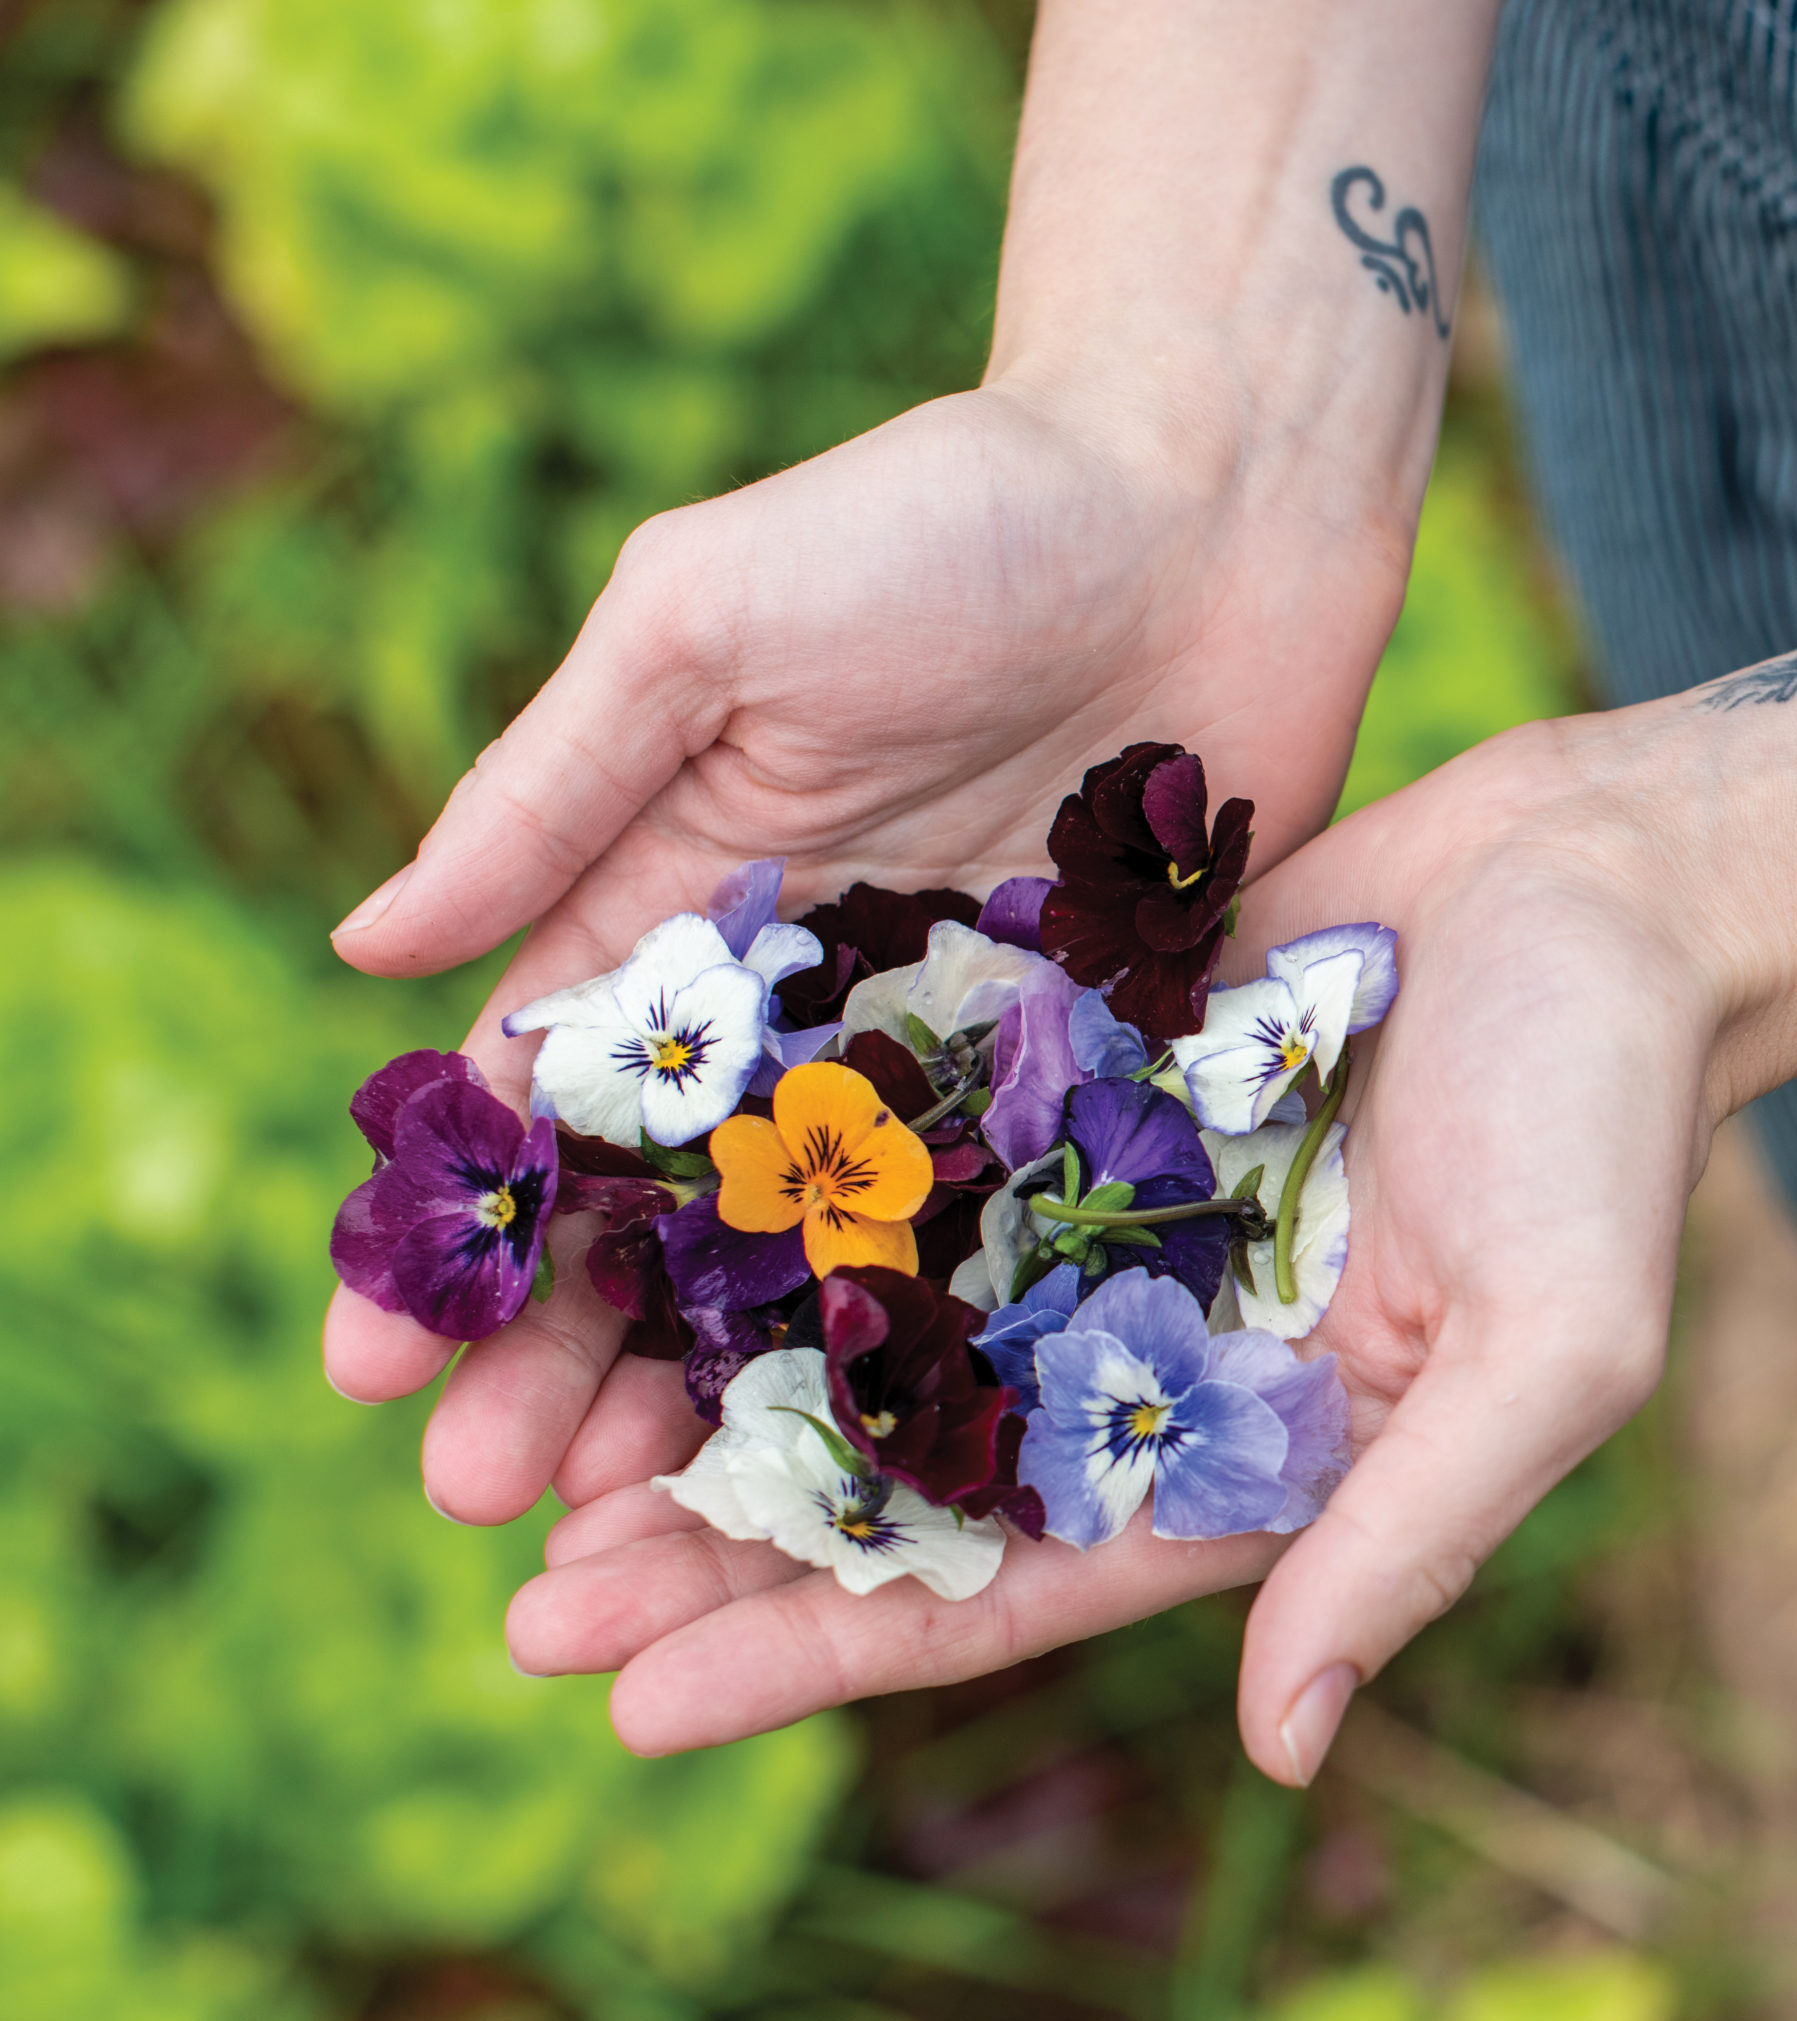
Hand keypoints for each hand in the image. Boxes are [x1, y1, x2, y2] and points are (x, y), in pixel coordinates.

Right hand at [322, 378, 1408, 1522]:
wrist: (1211, 495)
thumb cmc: (948, 518)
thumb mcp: (709, 620)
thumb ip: (555, 789)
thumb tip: (362, 946)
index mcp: (691, 901)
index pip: (552, 1108)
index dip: (465, 1239)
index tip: (376, 1371)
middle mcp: (813, 1005)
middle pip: (674, 1222)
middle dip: (574, 1356)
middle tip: (490, 1505)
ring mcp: (956, 1054)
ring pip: (826, 1264)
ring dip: (732, 1392)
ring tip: (648, 1524)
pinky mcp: (1099, 1071)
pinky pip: (1010, 1226)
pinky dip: (942, 1343)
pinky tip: (886, 1463)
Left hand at [503, 716, 1730, 1778]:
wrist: (1607, 891)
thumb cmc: (1609, 1128)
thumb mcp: (1545, 1352)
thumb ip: (1405, 1537)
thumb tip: (1282, 1750)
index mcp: (1235, 1454)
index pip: (1003, 1592)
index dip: (823, 1654)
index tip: (638, 1706)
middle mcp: (1136, 1354)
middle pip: (891, 1483)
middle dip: (719, 1554)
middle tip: (528, 1606)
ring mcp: (1089, 1214)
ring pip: (860, 1329)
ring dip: (706, 1389)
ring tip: (533, 1443)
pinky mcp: (1064, 1077)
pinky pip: (894, 1153)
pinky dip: (777, 1199)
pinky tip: (643, 1218)